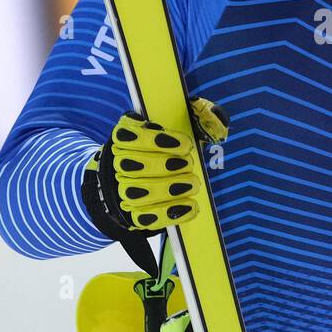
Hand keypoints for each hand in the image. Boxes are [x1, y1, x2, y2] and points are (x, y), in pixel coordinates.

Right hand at [81, 97, 228, 238]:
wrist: (136, 176)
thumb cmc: (159, 147)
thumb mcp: (170, 128)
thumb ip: (192, 117)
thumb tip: (213, 114)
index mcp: (124, 137)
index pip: (134, 137)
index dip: (159, 141)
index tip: (184, 145)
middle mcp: (118, 164)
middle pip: (135, 166)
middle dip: (165, 165)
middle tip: (188, 164)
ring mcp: (122, 191)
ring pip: (138, 192)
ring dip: (169, 188)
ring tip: (192, 184)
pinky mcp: (132, 214)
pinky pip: (146, 217)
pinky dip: (170, 213)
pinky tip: (190, 207)